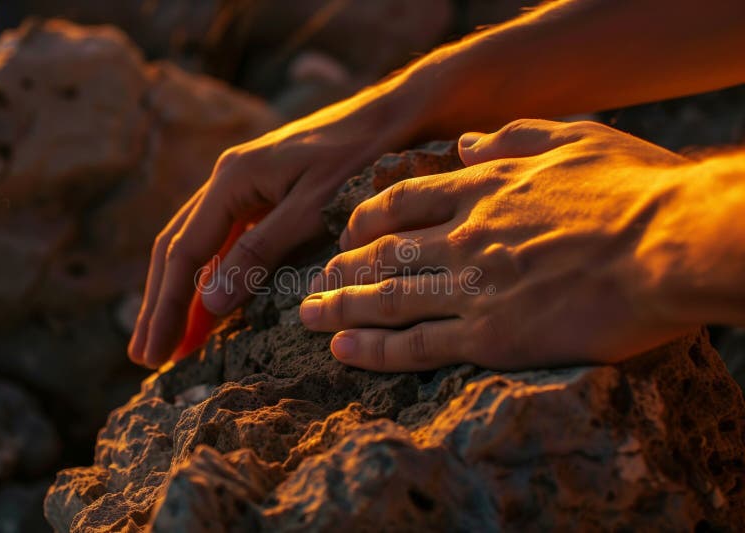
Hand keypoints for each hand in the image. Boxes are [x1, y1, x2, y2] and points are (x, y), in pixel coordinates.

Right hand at [129, 88, 416, 367]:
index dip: (168, 307)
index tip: (155, 352)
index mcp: (231, 179)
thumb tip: (209, 303)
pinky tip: (211, 305)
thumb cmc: (358, 158)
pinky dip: (213, 275)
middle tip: (147, 356)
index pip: (185, 252)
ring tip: (169, 341)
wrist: (393, 116)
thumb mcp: (312, 209)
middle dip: (162, 304)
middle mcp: (227, 180)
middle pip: (178, 248)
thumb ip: (259, 253)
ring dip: (181, 293)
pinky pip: (225, 240)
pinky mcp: (263, 193)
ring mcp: (243, 185)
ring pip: (198, 244)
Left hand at [300, 119, 695, 370]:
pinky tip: (343, 350)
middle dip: (343, 267)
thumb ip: (514, 138)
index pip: (404, 200)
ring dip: (342, 306)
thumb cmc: (636, 190)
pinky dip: (375, 348)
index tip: (348, 230)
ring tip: (308, 316)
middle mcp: (465, 236)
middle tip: (314, 281)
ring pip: (388, 298)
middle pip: (384, 253)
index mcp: (485, 189)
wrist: (672, 244)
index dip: (368, 217)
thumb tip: (463, 142)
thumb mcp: (576, 139)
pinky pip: (418, 344)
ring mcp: (473, 287)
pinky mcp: (491, 337)